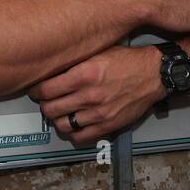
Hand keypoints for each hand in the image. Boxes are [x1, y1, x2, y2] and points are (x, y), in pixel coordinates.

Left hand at [28, 45, 166, 145]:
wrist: (153, 74)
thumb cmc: (127, 60)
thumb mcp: (97, 52)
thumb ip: (75, 62)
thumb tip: (51, 69)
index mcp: (84, 74)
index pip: (45, 89)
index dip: (36, 91)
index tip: (36, 90)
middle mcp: (89, 95)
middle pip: (50, 109)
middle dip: (44, 105)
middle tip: (46, 101)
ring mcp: (98, 113)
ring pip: (62, 125)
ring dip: (57, 119)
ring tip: (60, 112)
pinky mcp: (108, 125)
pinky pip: (80, 137)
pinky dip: (73, 133)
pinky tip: (74, 123)